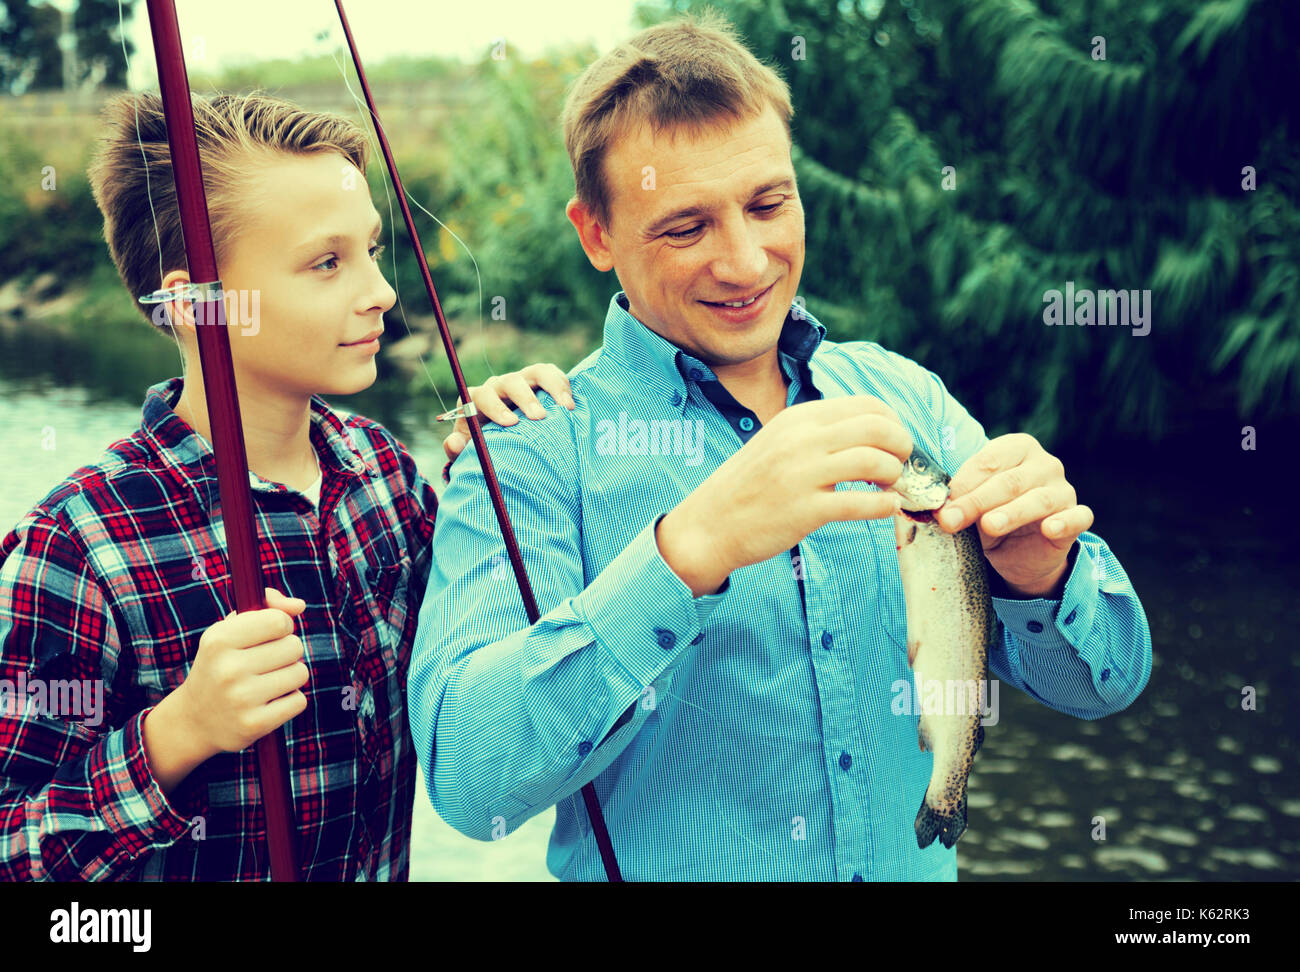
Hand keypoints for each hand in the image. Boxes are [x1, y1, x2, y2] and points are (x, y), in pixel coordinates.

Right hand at [172, 587, 309, 755]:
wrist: (195, 720)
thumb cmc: (221, 664)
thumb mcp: (229, 629)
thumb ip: (266, 605)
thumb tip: (299, 605)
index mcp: (218, 640)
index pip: (279, 621)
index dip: (281, 625)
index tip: (270, 634)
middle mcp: (228, 669)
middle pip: (294, 647)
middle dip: (287, 652)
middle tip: (265, 662)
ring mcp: (241, 699)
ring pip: (300, 673)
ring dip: (290, 676)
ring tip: (266, 682)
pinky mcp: (254, 725)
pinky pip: (299, 700)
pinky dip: (290, 700)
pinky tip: (268, 702)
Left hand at [442, 363, 575, 460]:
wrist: (505, 437)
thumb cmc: (486, 444)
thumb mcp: (470, 448)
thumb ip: (458, 448)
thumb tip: (454, 442)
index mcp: (478, 400)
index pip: (481, 396)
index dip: (495, 407)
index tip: (511, 423)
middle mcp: (500, 387)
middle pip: (510, 382)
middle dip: (525, 398)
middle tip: (539, 417)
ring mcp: (523, 381)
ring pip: (536, 372)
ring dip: (551, 387)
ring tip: (565, 407)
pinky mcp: (542, 381)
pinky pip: (553, 374)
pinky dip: (563, 385)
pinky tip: (572, 403)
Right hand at [656, 396, 911, 595]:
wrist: (709, 524)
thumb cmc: (749, 486)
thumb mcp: (778, 441)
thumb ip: (817, 432)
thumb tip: (870, 432)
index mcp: (799, 418)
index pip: (867, 405)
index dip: (894, 423)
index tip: (895, 443)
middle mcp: (802, 440)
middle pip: (878, 428)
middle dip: (903, 446)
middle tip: (901, 465)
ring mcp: (802, 474)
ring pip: (874, 461)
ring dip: (895, 476)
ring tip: (891, 488)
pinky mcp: (804, 510)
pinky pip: (860, 504)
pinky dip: (884, 506)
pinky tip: (887, 508)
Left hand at [935, 433, 1091, 596]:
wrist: (1016, 550)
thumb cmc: (990, 514)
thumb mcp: (970, 507)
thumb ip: (958, 503)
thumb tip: (940, 512)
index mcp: (1015, 448)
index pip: (987, 462)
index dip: (963, 484)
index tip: (941, 506)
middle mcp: (1043, 464)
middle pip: (1009, 481)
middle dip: (976, 502)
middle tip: (950, 520)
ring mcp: (1063, 489)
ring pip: (1038, 500)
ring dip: (1012, 513)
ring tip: (989, 525)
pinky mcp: (1077, 516)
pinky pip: (1077, 517)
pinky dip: (1065, 522)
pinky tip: (1050, 529)